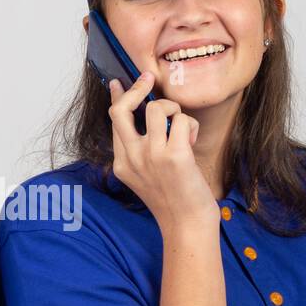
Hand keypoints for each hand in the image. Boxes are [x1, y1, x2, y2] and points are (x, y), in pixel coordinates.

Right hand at [108, 73, 218, 233]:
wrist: (186, 225)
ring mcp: (151, 156)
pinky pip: (181, 120)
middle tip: (148, 79)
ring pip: (156, 109)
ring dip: (172, 110)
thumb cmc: (172, 199)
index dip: (118, 97)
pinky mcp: (174, 156)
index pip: (114, 121)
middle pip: (121, 110)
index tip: (119, 82)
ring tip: (180, 126)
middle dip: (137, 88)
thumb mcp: (145, 175)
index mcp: (121, 164)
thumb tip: (143, 114)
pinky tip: (191, 142)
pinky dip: (189, 126)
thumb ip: (140, 148)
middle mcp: (132, 158)